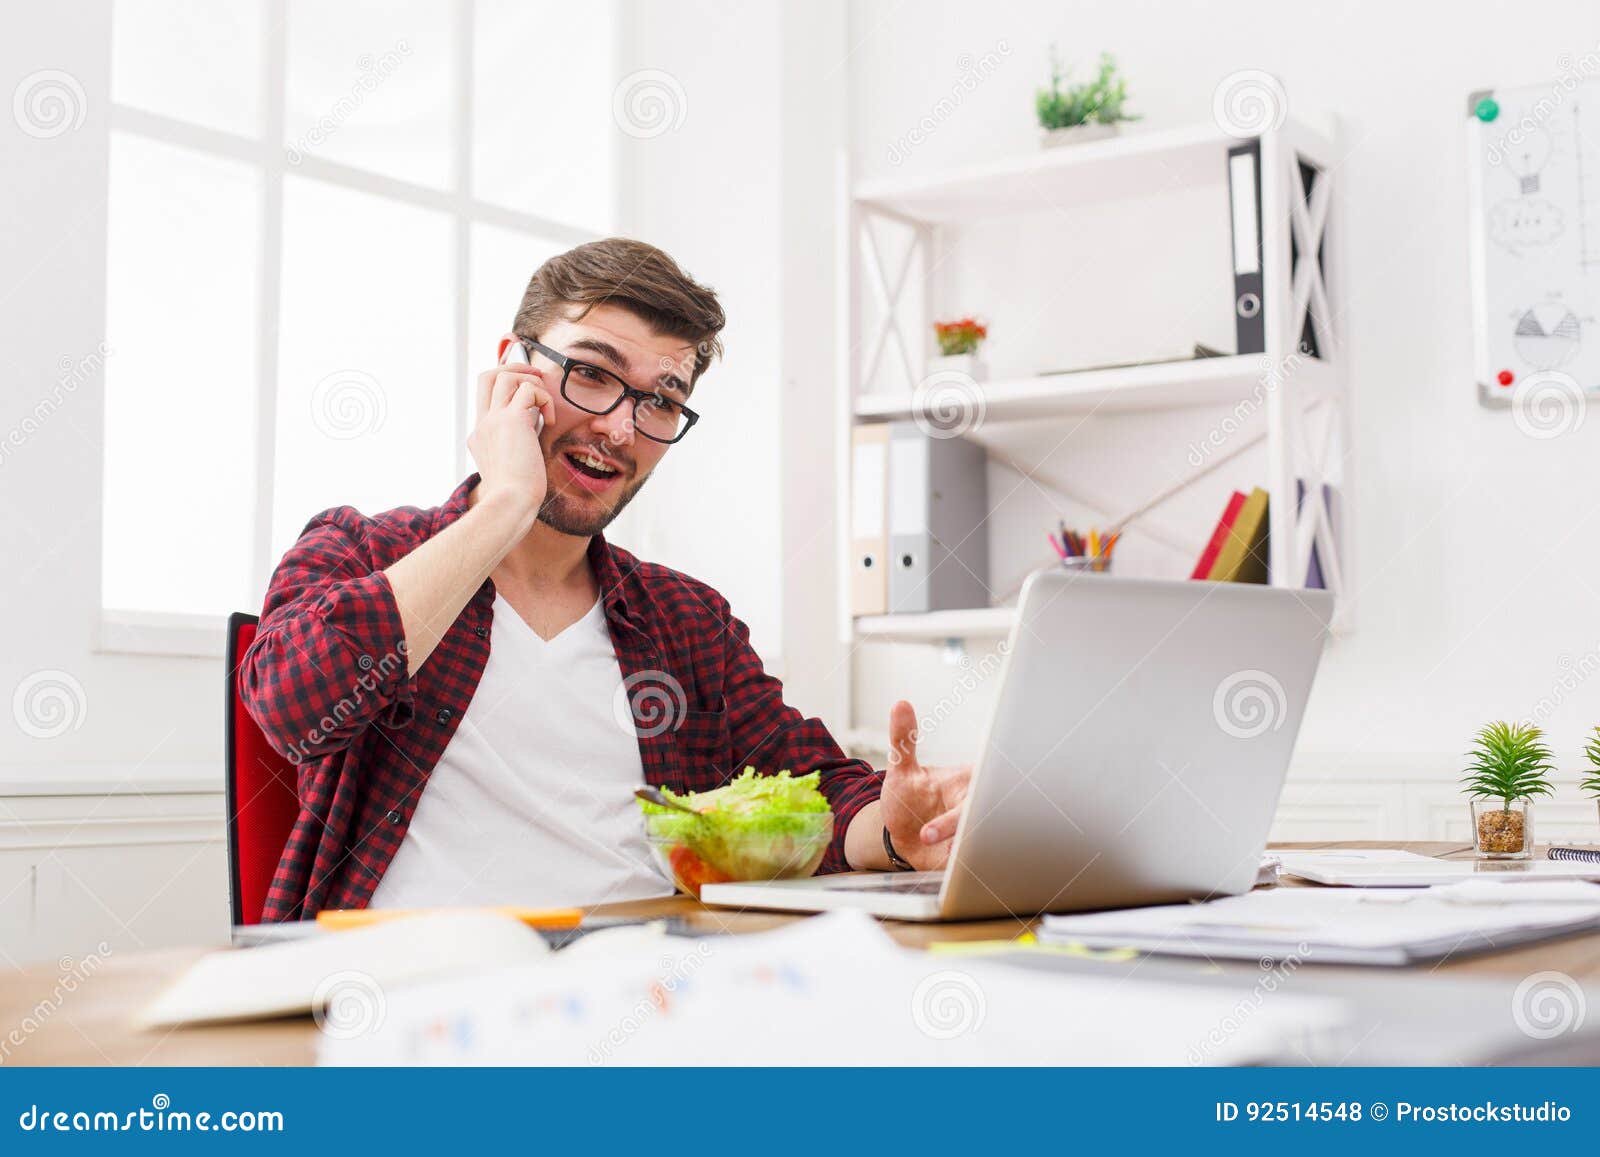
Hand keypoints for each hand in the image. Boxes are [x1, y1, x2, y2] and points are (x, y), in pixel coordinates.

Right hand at [468, 366, 555, 517]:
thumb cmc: (517, 495)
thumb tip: (538, 426)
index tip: (528, 391)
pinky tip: (550, 422)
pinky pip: (529, 390)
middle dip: (514, 368)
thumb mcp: (515, 465)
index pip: (486, 397)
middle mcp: (483, 424)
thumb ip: (521, 444)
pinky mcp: (512, 421)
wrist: (510, 504)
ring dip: (531, 381)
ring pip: (504, 375)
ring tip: (546, 404)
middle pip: (487, 376)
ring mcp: (494, 421)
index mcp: (481, 435)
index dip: (506, 386)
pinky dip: (545, 399)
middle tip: (537, 378)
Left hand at [880, 700, 971, 870]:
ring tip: (946, 853)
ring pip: (982, 841)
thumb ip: (903, 740)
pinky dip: (967, 867)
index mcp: (968, 782)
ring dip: (965, 848)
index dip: (983, 784)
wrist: (901, 836)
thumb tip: (901, 705)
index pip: (983, 781)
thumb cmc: (908, 798)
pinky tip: (954, 869)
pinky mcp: (965, 860)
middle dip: (964, 822)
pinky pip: (974, 864)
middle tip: (933, 832)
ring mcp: (972, 834)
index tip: (971, 790)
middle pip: (981, 814)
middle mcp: (975, 808)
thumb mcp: (901, 770)